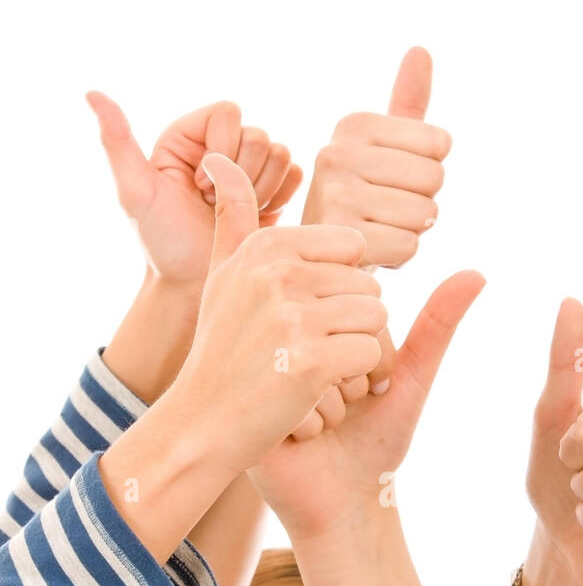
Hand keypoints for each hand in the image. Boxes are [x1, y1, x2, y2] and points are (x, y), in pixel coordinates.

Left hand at [87, 92, 301, 289]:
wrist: (194, 285)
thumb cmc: (162, 242)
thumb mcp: (134, 192)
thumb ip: (116, 142)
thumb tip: (91, 93)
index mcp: (189, 136)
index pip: (229, 111)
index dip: (222, 149)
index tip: (200, 187)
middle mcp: (221, 145)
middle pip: (259, 134)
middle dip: (242, 176)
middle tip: (215, 206)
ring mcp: (250, 167)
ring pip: (281, 152)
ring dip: (260, 191)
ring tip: (233, 215)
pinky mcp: (274, 189)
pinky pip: (295, 174)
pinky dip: (280, 199)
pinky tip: (254, 218)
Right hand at [167, 154, 385, 476]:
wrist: (203, 426)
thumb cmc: (220, 353)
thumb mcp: (222, 276)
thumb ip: (236, 218)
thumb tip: (221, 160)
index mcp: (267, 246)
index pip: (351, 247)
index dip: (340, 287)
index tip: (305, 316)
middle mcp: (278, 272)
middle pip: (369, 284)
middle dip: (351, 324)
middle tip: (306, 353)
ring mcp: (292, 316)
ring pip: (376, 318)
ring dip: (356, 352)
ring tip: (314, 369)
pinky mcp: (309, 360)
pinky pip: (372, 355)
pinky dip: (355, 379)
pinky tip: (318, 389)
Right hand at [250, 270, 484, 538]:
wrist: (341, 501)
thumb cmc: (374, 438)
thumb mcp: (409, 376)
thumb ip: (437, 324)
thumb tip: (478, 273)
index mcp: (322, 314)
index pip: (366, 301)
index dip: (378, 351)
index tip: (364, 380)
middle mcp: (286, 329)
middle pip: (344, 323)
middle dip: (356, 375)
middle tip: (338, 404)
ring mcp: (262, 362)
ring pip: (320, 356)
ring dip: (334, 403)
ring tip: (319, 420)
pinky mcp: (247, 396)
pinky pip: (296, 391)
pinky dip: (310, 424)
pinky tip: (298, 438)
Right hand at [301, 47, 450, 268]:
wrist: (320, 257)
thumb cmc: (362, 202)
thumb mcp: (383, 148)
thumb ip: (405, 103)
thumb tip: (421, 50)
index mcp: (353, 125)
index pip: (440, 144)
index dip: (428, 171)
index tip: (393, 181)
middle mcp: (336, 152)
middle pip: (435, 178)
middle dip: (422, 203)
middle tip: (386, 211)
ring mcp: (335, 194)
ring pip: (424, 213)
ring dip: (411, 231)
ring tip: (378, 229)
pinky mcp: (341, 236)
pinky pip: (409, 245)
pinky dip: (399, 257)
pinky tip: (372, 250)